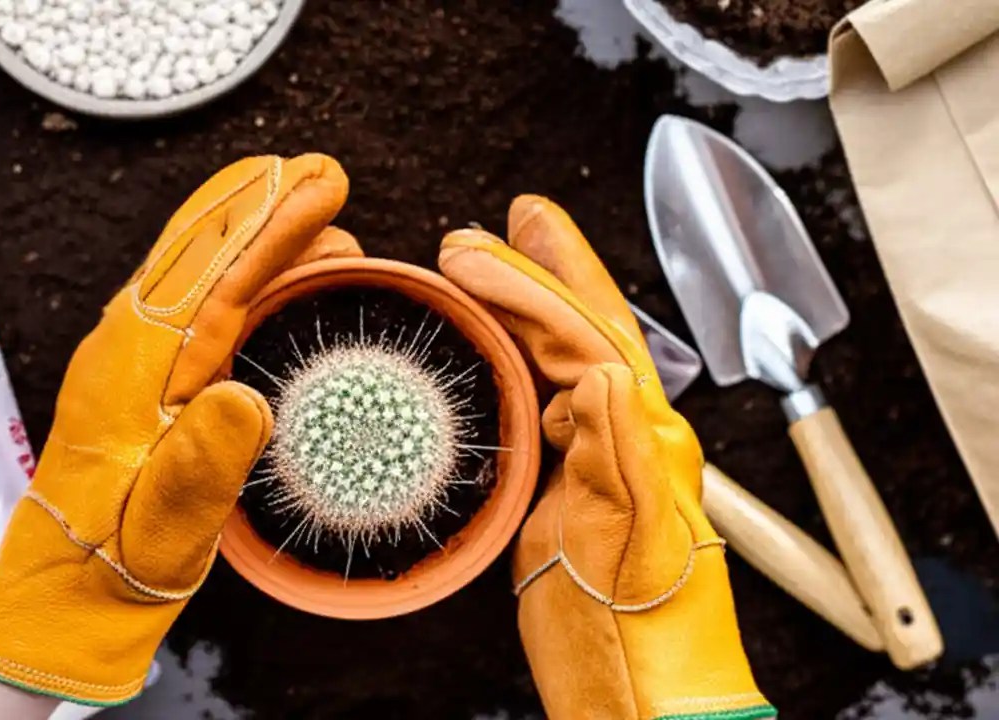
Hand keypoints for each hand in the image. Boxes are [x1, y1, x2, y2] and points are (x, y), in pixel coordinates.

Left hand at [0, 154, 352, 705]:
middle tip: (324, 173)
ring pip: (199, 271)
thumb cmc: (116, 562)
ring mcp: (134, 357)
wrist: (68, 593)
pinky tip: (264, 263)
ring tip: (312, 207)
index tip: (317, 182)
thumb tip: (247, 395)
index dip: (266, 223)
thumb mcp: (165, 529)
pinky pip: (197, 301)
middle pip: (199, 254)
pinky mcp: (146, 375)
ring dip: (254, 232)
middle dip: (261, 206)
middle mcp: (128, 346)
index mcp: (133, 369)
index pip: (208, 276)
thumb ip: (203, 464)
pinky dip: (238, 268)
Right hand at [439, 197, 774, 719]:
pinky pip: (552, 406)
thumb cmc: (643, 641)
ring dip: (539, 303)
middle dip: (548, 267)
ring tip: (506, 262)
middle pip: (588, 329)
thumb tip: (596, 373)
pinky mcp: (577, 491)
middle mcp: (632, 438)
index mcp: (646, 442)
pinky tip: (510, 355)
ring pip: (570, 358)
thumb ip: (621, 457)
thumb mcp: (631, 548)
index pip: (582, 337)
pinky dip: (526, 363)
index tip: (471, 252)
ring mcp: (606, 462)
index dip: (526, 287)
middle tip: (510, 220)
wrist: (646, 703)